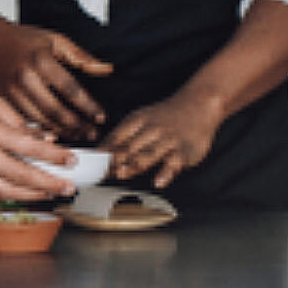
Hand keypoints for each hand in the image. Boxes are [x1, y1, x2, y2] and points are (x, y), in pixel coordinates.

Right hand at [0, 20, 111, 140]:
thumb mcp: (54, 39)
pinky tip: (55, 135)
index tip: (101, 116)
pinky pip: (24, 122)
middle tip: (92, 133)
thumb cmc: (22, 39)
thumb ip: (81, 56)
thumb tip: (106, 69)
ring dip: (61, 132)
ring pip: (39, 120)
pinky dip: (41, 131)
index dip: (87, 105)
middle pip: (54, 109)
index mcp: (39, 60)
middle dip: (76, 125)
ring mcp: (10, 91)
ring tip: (78, 136)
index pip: (69, 88)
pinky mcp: (2, 102)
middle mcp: (24, 77)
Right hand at [0, 85, 80, 202]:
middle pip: (20, 174)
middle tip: (68, 187)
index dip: (54, 156)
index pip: (29, 146)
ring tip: (49, 194)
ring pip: (4, 191)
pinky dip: (7, 196)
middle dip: (49, 183)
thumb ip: (19, 122)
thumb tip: (44, 138)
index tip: (71, 161)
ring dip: (30, 195)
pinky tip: (21, 193)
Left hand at [98, 90, 224, 189]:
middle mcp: (151, 129)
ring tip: (120, 174)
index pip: (116, 138)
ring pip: (148, 155)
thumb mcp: (141, 119)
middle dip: (114, 161)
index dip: (103, 152)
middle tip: (100, 174)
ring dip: (133, 165)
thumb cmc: (164, 117)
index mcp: (137, 121)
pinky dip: (165, 173)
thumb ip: (123, 136)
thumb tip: (99, 153)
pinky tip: (158, 182)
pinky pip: (173, 163)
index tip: (90, 166)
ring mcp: (168, 140)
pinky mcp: (184, 151)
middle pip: (129, 148)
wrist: (198, 105)